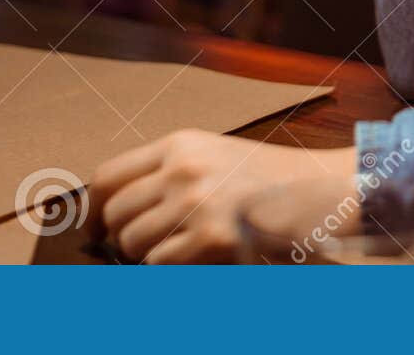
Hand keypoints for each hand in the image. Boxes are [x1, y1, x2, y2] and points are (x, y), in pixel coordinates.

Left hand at [88, 130, 357, 263]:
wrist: (320, 190)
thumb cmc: (269, 178)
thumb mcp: (215, 155)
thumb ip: (170, 171)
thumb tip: (115, 206)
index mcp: (180, 145)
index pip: (108, 176)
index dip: (93, 208)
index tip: (94, 227)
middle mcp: (182, 169)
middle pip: (114, 214)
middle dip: (121, 237)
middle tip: (144, 245)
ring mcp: (195, 203)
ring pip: (132, 243)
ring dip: (146, 255)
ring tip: (178, 249)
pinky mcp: (210, 238)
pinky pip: (157, 264)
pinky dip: (168, 269)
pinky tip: (194, 259)